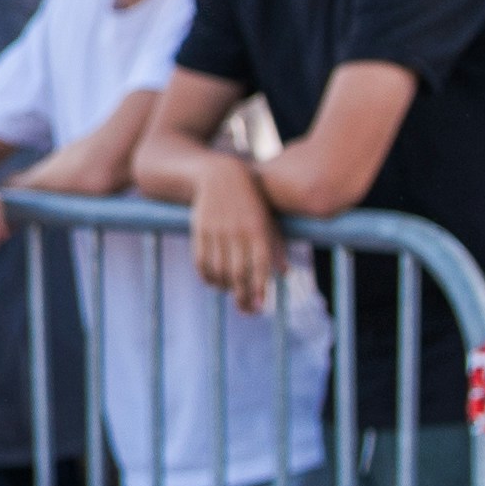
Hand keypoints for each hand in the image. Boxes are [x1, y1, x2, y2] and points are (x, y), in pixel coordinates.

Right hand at [185, 171, 283, 304]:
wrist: (221, 175)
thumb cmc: (251, 201)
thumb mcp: (268, 220)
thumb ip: (276, 247)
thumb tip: (284, 274)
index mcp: (258, 229)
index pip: (260, 266)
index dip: (260, 289)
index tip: (261, 306)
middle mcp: (237, 231)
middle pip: (238, 274)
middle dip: (243, 297)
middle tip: (247, 310)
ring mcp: (217, 231)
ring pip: (219, 271)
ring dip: (225, 288)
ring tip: (231, 292)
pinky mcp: (200, 230)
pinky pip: (201, 262)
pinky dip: (207, 278)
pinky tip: (214, 282)